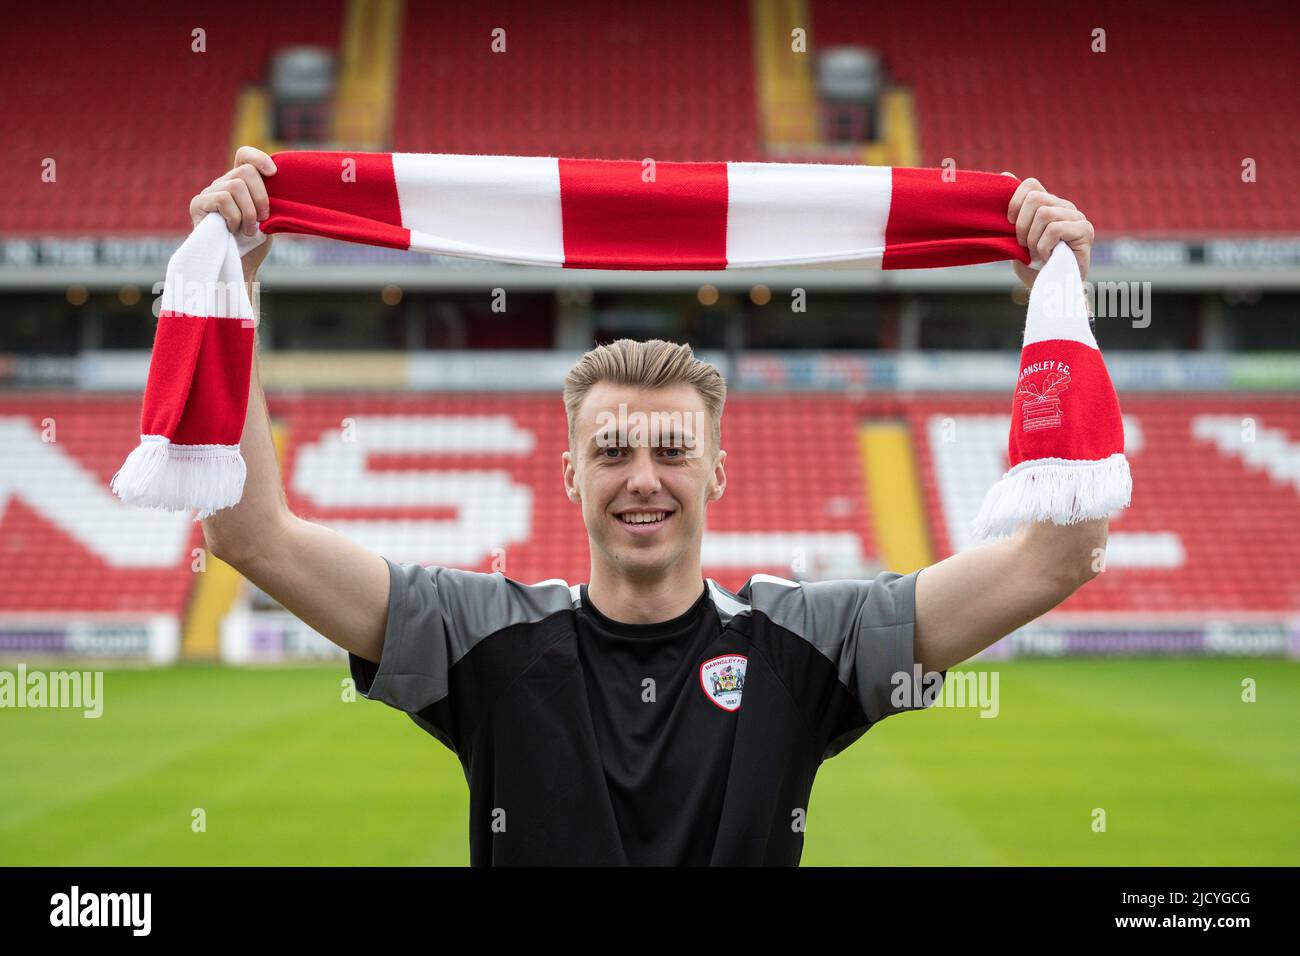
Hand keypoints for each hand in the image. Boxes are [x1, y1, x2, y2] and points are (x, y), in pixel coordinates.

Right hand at [189, 145, 277, 276]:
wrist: (240, 267)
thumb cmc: (255, 244)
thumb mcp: (269, 217)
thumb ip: (269, 197)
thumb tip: (277, 178)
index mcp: (241, 184)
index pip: (245, 156)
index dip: (259, 158)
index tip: (274, 173)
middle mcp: (222, 184)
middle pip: (246, 171)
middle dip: (261, 197)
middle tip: (263, 219)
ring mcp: (208, 193)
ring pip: (235, 186)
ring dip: (248, 212)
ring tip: (248, 230)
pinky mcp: (197, 204)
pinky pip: (223, 199)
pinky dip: (235, 217)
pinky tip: (234, 231)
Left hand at [1002, 173, 1093, 286]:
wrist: (1051, 291)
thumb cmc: (1033, 266)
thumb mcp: (1015, 237)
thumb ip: (1013, 211)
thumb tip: (1005, 174)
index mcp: (1047, 204)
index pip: (1031, 184)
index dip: (1014, 201)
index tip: (1008, 224)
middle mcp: (1064, 206)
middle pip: (1036, 198)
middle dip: (1021, 225)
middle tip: (1023, 245)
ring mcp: (1077, 217)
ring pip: (1044, 214)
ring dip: (1033, 240)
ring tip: (1036, 254)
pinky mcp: (1085, 230)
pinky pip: (1055, 229)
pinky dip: (1044, 247)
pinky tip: (1048, 257)